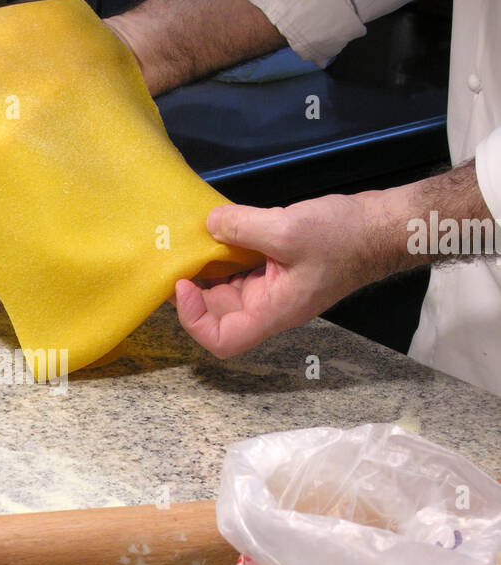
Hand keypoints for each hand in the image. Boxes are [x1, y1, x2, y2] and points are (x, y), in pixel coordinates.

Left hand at [173, 193, 386, 357]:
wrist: (385, 227)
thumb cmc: (345, 237)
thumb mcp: (288, 230)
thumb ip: (243, 229)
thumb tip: (209, 224)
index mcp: (273, 312)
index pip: (222, 340)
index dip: (194, 321)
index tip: (182, 286)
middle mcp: (270, 306)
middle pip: (218, 313)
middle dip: (196, 288)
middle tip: (180, 254)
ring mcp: (274, 288)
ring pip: (228, 289)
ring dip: (209, 268)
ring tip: (194, 239)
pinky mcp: (279, 268)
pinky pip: (243, 268)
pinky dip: (227, 253)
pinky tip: (220, 229)